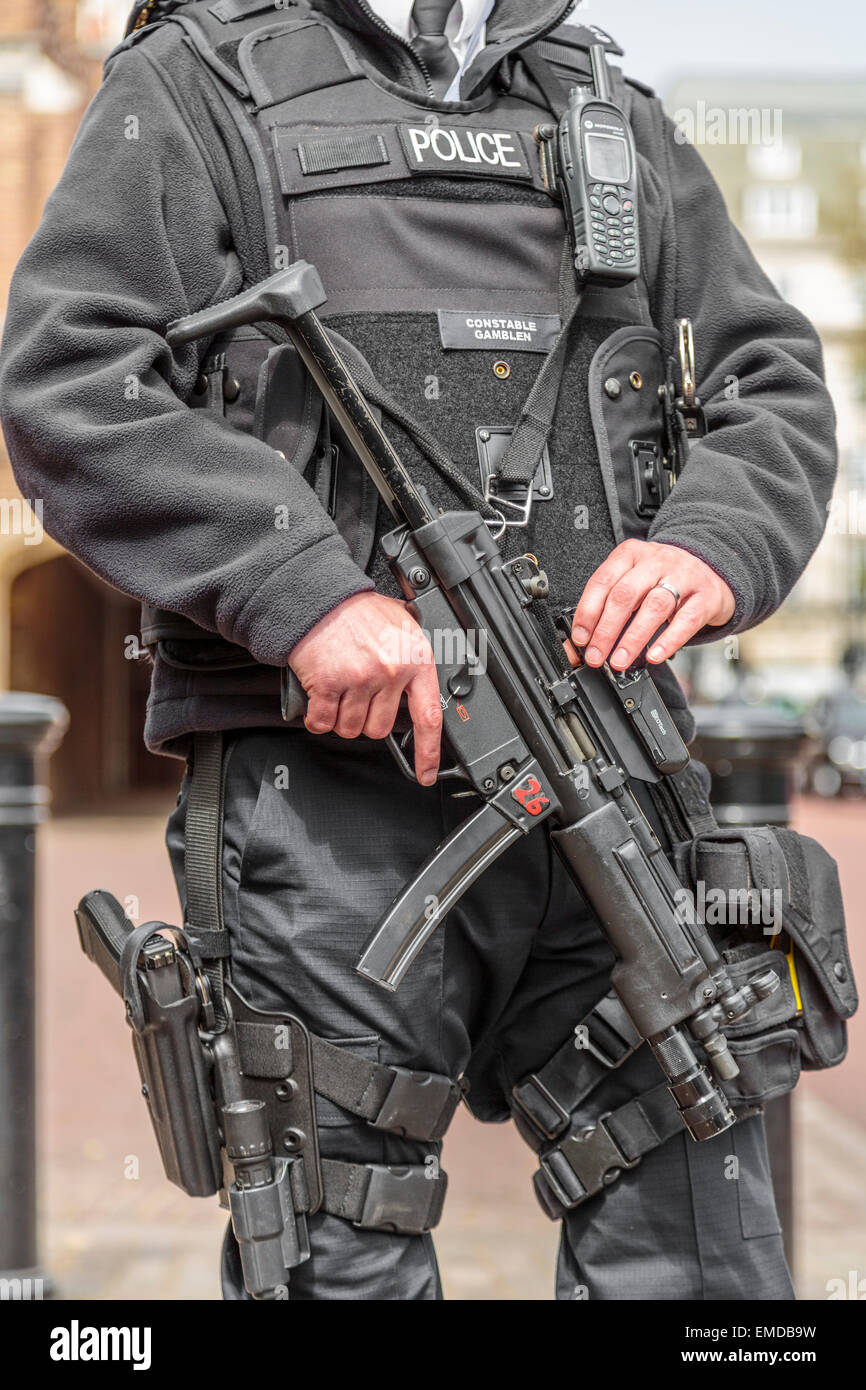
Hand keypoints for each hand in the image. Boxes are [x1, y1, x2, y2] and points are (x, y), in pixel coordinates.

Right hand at [288, 592, 442, 784]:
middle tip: (358, 694)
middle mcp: (390, 672)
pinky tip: (320, 697)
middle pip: (380, 728)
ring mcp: (359, 679)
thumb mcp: (402, 627)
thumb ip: (413, 659)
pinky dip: (317, 717)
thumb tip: (419, 690)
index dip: (428, 752)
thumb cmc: (359, 610)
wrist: (320, 596)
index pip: (429, 717)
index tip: (426, 773)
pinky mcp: (329, 683)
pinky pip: (322, 721)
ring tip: (339, 689)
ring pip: (351, 728)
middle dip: (366, 719)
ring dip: (341, 718)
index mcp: (415, 660)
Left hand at [571, 539, 734, 670]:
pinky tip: (654, 656)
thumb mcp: (634, 582)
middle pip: (625, 595)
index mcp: (631, 554)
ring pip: (654, 606)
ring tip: (619, 660)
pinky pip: (686, 620)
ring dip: (633, 638)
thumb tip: (580, 643)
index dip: (588, 612)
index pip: (603, 581)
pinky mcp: (705, 596)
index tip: (580, 638)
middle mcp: (656, 561)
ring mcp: (684, 576)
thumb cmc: (664, 578)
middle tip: (596, 655)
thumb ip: (609, 607)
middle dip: (606, 630)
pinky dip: (668, 640)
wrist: (711, 568)